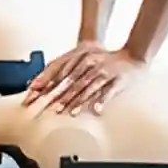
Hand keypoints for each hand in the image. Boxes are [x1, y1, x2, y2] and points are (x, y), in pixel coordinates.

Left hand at [23, 42, 145, 114]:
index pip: (57, 70)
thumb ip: (62, 69)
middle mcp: (89, 63)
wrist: (131, 54)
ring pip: (88, 87)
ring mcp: (103, 71)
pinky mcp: (117, 79)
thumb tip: (40, 83)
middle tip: (52, 109)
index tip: (36, 95)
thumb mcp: (82, 59)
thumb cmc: (102, 58)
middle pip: (72, 81)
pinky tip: (96, 110)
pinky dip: (101, 100)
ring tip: (70, 112)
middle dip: (61, 96)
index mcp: (78, 56)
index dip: (46, 83)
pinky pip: (108, 91)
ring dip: (78, 100)